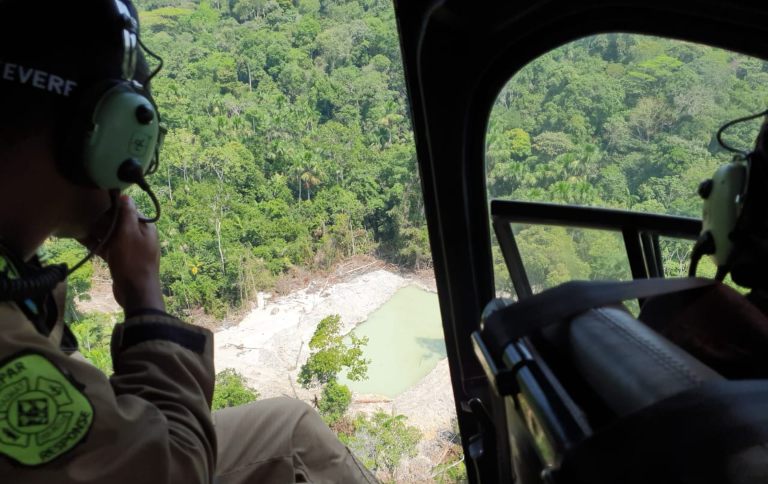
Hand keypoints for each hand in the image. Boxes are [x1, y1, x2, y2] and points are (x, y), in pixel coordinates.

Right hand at [80, 195, 164, 313]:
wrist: (136, 292)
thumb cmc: (133, 260)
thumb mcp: (129, 233)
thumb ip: (127, 214)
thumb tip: (126, 195)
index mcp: (145, 228)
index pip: (128, 210)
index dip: (113, 206)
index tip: (96, 201)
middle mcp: (139, 236)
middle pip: (118, 222)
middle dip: (102, 218)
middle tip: (82, 212)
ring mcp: (129, 249)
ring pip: (110, 235)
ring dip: (96, 230)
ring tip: (76, 223)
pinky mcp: (120, 259)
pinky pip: (106, 247)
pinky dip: (95, 243)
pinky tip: (78, 237)